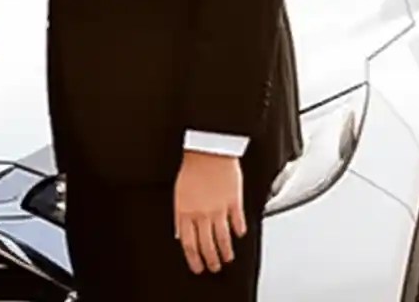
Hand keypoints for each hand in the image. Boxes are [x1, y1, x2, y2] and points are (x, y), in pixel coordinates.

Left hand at [174, 150, 246, 273]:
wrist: (208, 150)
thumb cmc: (192, 168)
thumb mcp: (178, 194)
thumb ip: (180, 216)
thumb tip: (179, 233)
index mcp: (185, 211)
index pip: (188, 243)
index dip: (193, 259)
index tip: (197, 267)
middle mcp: (202, 213)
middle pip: (206, 245)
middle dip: (210, 260)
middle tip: (213, 267)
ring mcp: (219, 209)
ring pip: (223, 238)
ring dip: (225, 252)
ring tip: (227, 258)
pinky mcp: (234, 202)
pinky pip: (238, 222)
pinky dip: (239, 230)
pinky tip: (239, 235)